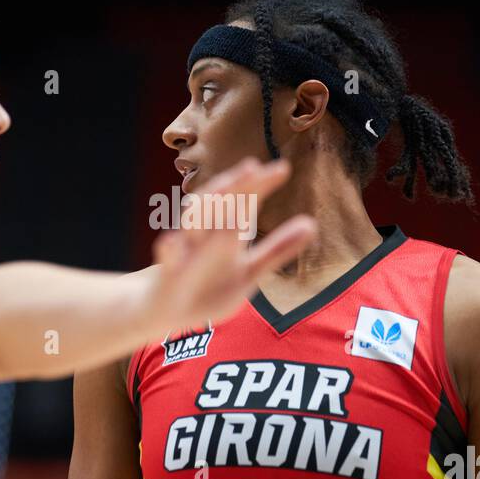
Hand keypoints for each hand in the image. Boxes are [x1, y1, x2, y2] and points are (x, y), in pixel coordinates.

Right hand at [145, 157, 316, 330]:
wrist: (171, 310)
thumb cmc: (213, 284)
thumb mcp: (250, 270)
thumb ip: (277, 249)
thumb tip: (312, 224)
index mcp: (228, 228)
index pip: (246, 199)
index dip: (261, 184)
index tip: (282, 168)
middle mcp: (207, 232)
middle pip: (219, 202)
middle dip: (235, 185)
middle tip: (252, 168)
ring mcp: (186, 250)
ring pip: (194, 223)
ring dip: (207, 207)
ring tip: (225, 192)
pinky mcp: (169, 273)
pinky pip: (167, 258)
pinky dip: (170, 249)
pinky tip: (172, 241)